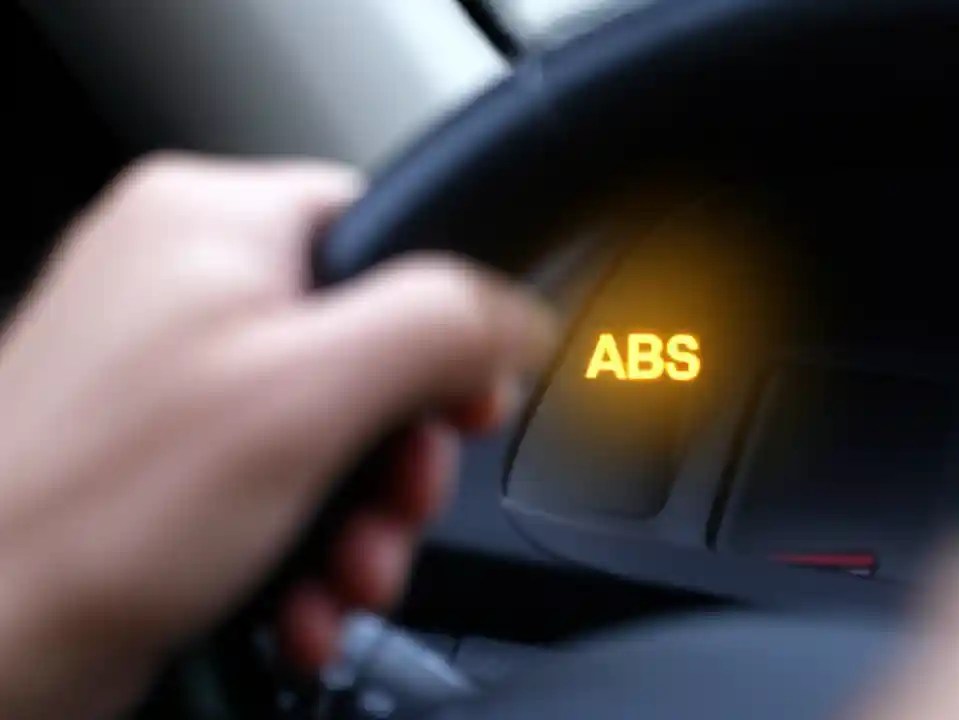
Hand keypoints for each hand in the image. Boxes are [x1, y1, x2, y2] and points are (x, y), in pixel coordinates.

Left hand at [0, 154, 554, 718]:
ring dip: (365, 519)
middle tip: (401, 508)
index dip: (445, 322)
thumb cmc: (85, 514)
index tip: (468, 400)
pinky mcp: (165, 459)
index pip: (383, 230)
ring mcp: (171, 376)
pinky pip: (281, 480)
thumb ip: (436, 329)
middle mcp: (185, 286)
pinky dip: (312, 546)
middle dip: (401, 456)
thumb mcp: (306, 397)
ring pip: (331, 429)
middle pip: (367, 347)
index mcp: (212, 224)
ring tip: (352, 576)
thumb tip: (514, 315)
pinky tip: (307, 601)